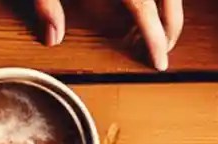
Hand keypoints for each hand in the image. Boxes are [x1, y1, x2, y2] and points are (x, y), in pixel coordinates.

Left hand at [34, 0, 183, 70]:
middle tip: (164, 50)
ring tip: (158, 28)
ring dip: (169, 10)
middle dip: (172, 28)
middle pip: (169, 0)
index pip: (146, 9)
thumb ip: (46, 3)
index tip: (160, 62)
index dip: (156, 39)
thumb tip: (52, 37)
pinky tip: (148, 2)